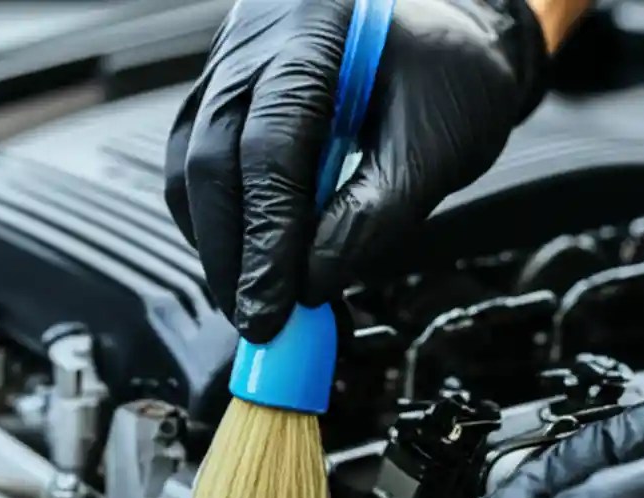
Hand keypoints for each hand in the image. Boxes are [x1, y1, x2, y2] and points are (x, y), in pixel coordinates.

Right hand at [164, 0, 549, 341]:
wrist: (453, 35)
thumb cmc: (453, 75)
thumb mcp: (435, 150)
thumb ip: (372, 219)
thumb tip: (310, 283)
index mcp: (314, 30)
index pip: (268, 147)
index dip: (266, 239)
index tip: (274, 306)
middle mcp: (258, 38)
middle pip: (209, 157)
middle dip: (229, 254)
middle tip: (256, 320)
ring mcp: (234, 61)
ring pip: (190, 163)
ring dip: (217, 243)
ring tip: (256, 299)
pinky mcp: (227, 90)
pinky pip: (198, 160)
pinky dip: (219, 219)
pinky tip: (249, 258)